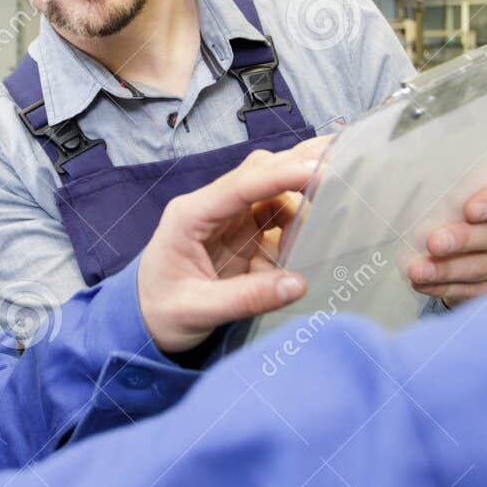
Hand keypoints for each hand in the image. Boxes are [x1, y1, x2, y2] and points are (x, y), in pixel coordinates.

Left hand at [138, 137, 330, 352]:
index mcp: (190, 216)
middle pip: (260, 171)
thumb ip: (246, 298)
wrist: (143, 321)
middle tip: (343, 166)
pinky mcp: (243, 233)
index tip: (318, 170)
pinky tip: (308, 238)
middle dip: (299, 166)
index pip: (239, 185)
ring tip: (328, 217)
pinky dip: (298, 222)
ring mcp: (229, 218)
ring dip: (302, 199)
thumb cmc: (160, 312)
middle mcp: (211, 207)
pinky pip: (277, 214)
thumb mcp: (197, 311)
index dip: (280, 175)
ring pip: (274, 188)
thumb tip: (298, 284)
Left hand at [406, 177, 486, 305]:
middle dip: (463, 240)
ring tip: (418, 271)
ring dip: (447, 269)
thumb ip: (438, 196)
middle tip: (433, 244)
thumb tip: (408, 193)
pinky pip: (476, 291)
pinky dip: (446, 288)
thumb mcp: (443, 201)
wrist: (451, 255)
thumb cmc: (446, 218)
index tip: (468, 210)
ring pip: (484, 267)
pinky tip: (424, 284)